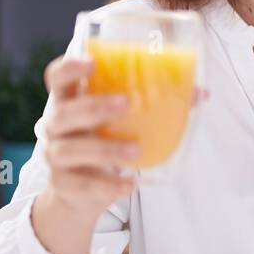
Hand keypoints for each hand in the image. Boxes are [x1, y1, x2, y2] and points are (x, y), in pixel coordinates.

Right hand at [37, 55, 141, 218]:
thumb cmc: (105, 141)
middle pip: (64, 112)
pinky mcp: (62, 183)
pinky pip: (80, 184)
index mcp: (69, 101)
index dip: (69, 67)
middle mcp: (55, 125)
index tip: (92, 61)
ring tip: (135, 152)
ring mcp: (55, 155)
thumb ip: (155, 105)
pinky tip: (129, 184)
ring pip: (69, 150)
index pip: (57, 77)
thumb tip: (199, 93)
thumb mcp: (122, 122)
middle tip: (127, 104)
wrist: (79, 192)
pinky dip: (106, 185)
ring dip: (104, 149)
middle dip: (95, 106)